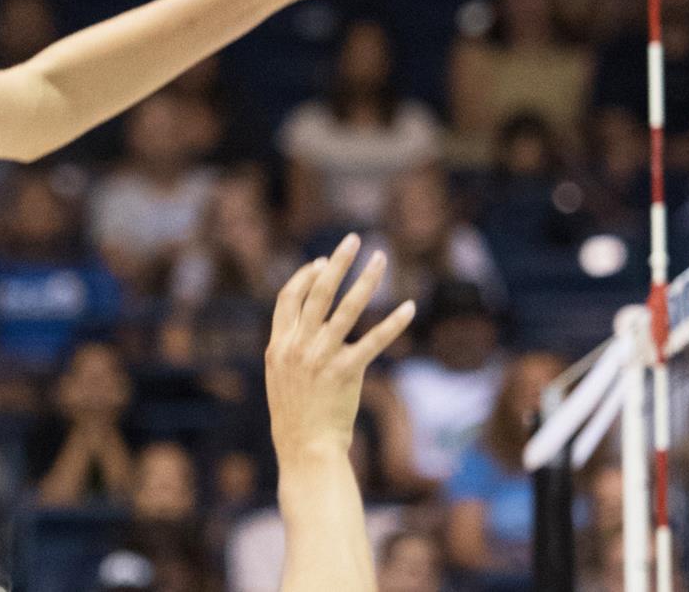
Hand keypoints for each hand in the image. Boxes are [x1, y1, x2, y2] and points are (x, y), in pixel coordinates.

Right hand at [265, 234, 414, 463]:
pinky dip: (393, 323)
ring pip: (347, 308)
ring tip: (381, 259)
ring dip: (366, 279)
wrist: (304, 449)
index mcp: (279, 345)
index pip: (288, 298)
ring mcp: (322, 357)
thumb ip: (290, 350)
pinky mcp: (346, 371)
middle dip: (337, 262)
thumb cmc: (295, 418)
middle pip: (317, 292)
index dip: (305, 276)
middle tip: (353, 240)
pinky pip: (374, 340)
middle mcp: (299, 346)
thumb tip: (305, 328)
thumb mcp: (281, 378)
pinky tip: (409, 308)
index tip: (321, 262)